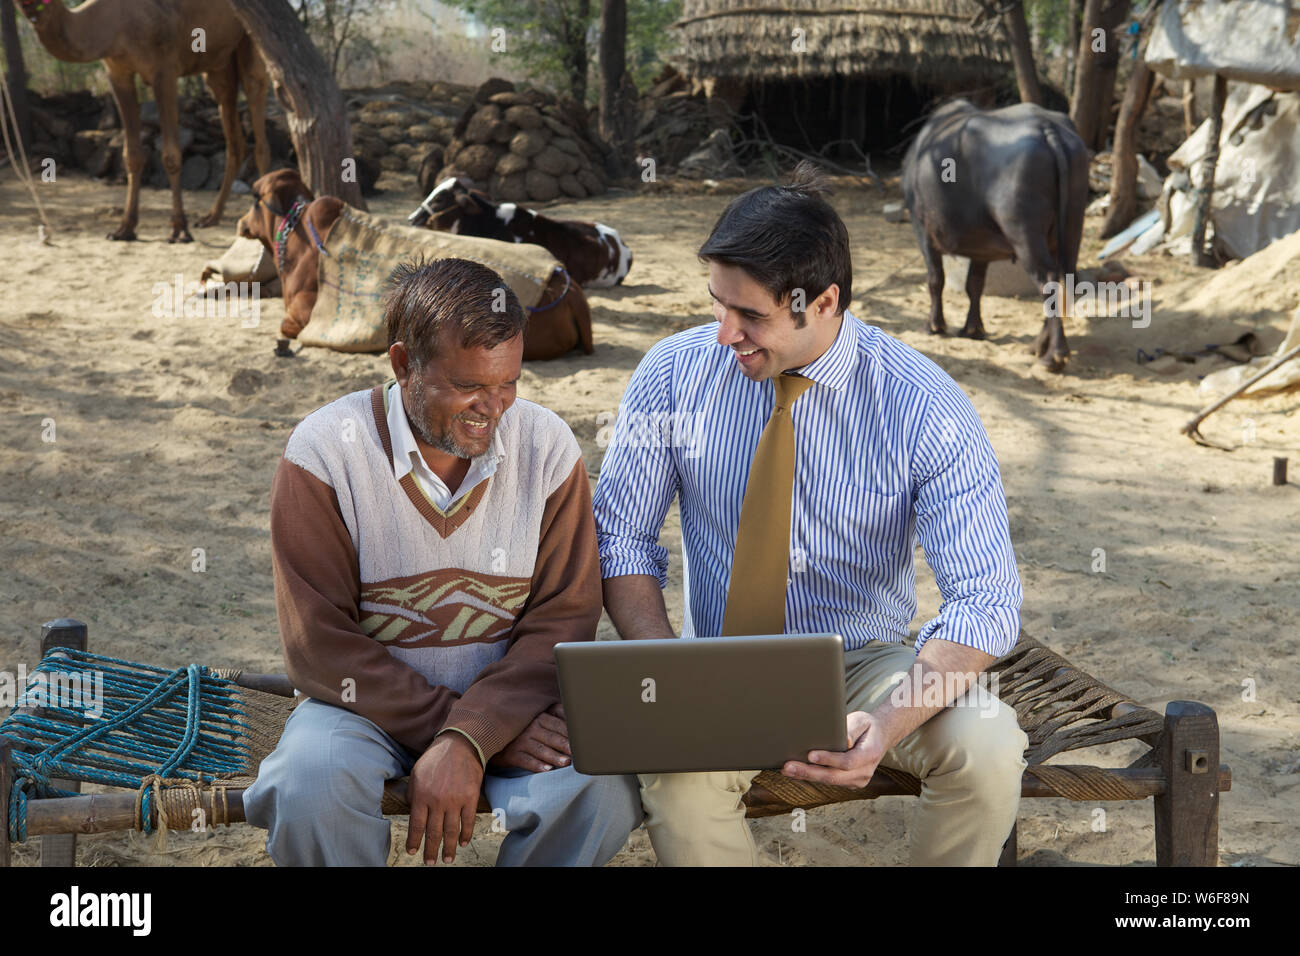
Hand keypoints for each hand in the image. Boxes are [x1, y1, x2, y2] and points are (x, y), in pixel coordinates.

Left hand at [406, 732, 483, 864]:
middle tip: (430, 863)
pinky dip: (466, 834)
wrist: (461, 744)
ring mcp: (455, 800)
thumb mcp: (416, 773)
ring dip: (450, 848)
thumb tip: (411, 811)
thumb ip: (413, 794)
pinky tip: (464, 842)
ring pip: (451, 831)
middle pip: (433, 832)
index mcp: (421, 795)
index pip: (416, 826)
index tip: (413, 852)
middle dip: (431, 850)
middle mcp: (437, 801)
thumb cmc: (436, 758)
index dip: (414, 841)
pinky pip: (468, 821)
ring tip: (448, 859)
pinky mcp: (470, 798)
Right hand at [488, 702, 569, 772]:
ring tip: (566, 762)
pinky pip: (526, 761)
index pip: (558, 724)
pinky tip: (547, 769)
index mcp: (539, 717)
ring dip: (554, 756)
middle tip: (576, 752)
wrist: (495, 738)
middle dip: (564, 745)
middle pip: (551, 736)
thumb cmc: (525, 729)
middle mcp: (529, 727)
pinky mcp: (512, 755)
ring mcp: (520, 741)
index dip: (570, 733)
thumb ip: (556, 716)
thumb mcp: (538, 719)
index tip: (582, 741)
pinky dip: (537, 765)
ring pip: (540, 749)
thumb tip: (577, 721)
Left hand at [780, 711, 886, 788]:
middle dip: (809, 772)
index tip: (811, 755)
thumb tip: (842, 741)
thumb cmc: (866, 726)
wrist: (879, 737)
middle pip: (835, 776)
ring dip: (806, 776)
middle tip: (788, 766)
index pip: (848, 761)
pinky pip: (829, 782)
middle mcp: (865, 772)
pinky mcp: (848, 783)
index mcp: (870, 754)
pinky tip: (795, 772)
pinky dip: (811, 777)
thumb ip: (851, 730)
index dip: (829, 759)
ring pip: (830, 781)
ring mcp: (857, 780)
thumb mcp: (861, 720)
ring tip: (787, 770)